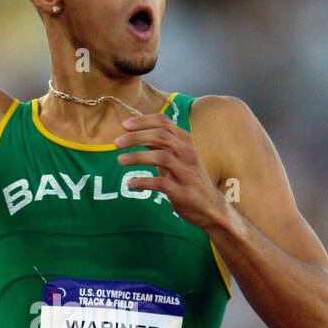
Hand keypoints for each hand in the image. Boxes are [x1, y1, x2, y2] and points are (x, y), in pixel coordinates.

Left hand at [115, 111, 231, 231]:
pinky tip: (130, 184)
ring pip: (161, 156)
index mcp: (185, 142)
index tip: (125, 125)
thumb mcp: (176, 158)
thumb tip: (136, 133)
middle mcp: (187, 153)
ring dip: (138, 157)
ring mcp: (186, 172)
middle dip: (136, 137)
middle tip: (116, 143)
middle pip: (160, 136)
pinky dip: (142, 182)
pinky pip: (160, 183)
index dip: (143, 121)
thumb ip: (159, 145)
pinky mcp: (182, 192)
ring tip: (120, 160)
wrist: (210, 206)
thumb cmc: (189, 179)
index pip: (164, 122)